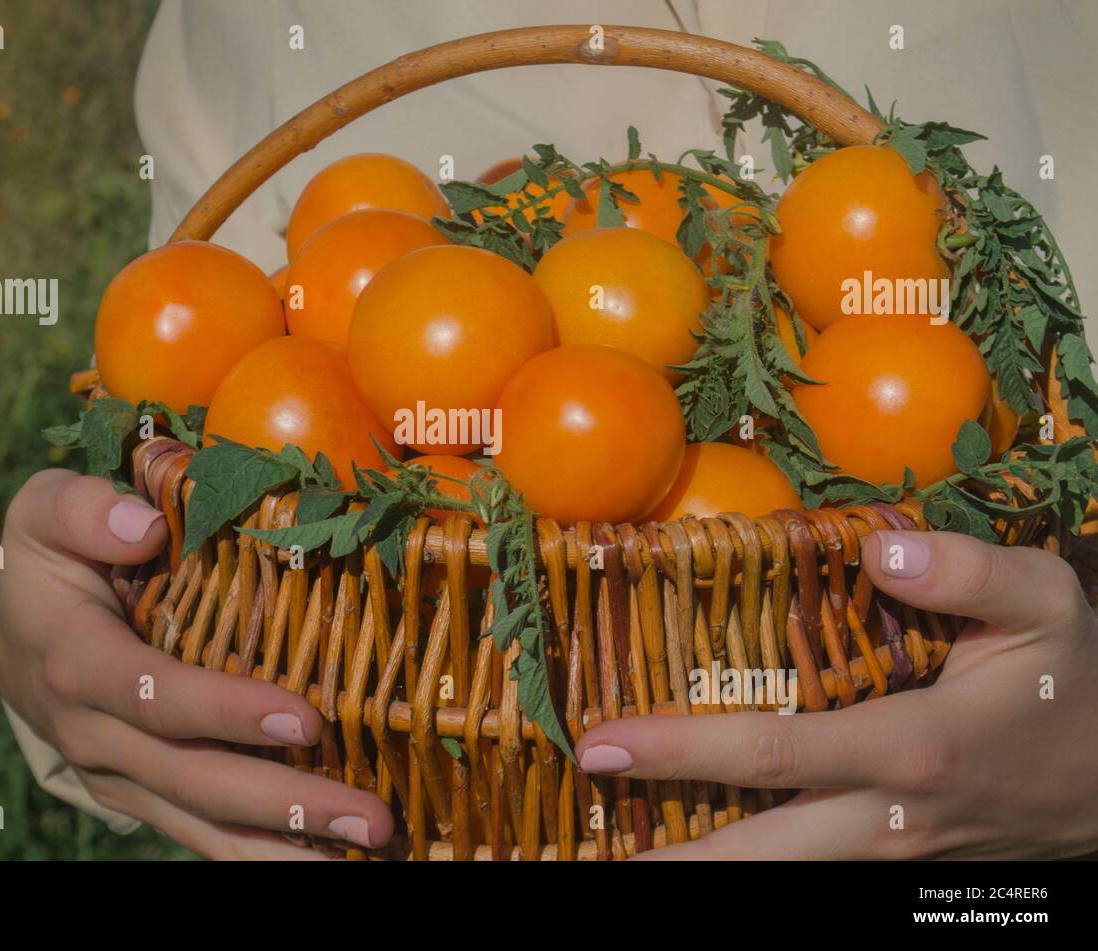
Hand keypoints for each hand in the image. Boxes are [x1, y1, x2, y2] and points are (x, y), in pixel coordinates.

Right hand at [0, 469, 392, 858]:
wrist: (12, 634)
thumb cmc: (49, 559)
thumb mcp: (43, 510)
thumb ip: (82, 509)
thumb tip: (143, 525)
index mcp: (78, 662)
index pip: (159, 696)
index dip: (229, 712)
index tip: (307, 721)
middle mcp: (97, 735)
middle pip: (198, 780)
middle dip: (288, 804)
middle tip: (371, 819)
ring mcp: (120, 776)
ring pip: (205, 823)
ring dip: (288, 847)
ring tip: (368, 857)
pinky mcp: (142, 795)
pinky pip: (204, 831)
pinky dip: (264, 853)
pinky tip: (328, 860)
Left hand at [576, 530, 1097, 858]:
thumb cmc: (1075, 682)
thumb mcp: (1047, 603)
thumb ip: (968, 571)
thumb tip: (877, 548)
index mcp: (912, 750)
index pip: (773, 754)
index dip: (681, 750)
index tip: (604, 741)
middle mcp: (890, 820)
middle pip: (760, 852)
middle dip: (670, 856)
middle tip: (585, 833)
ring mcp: (893, 857)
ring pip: (782, 873)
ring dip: (702, 867)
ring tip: (618, 852)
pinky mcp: (897, 867)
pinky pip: (809, 868)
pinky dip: (748, 863)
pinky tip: (695, 845)